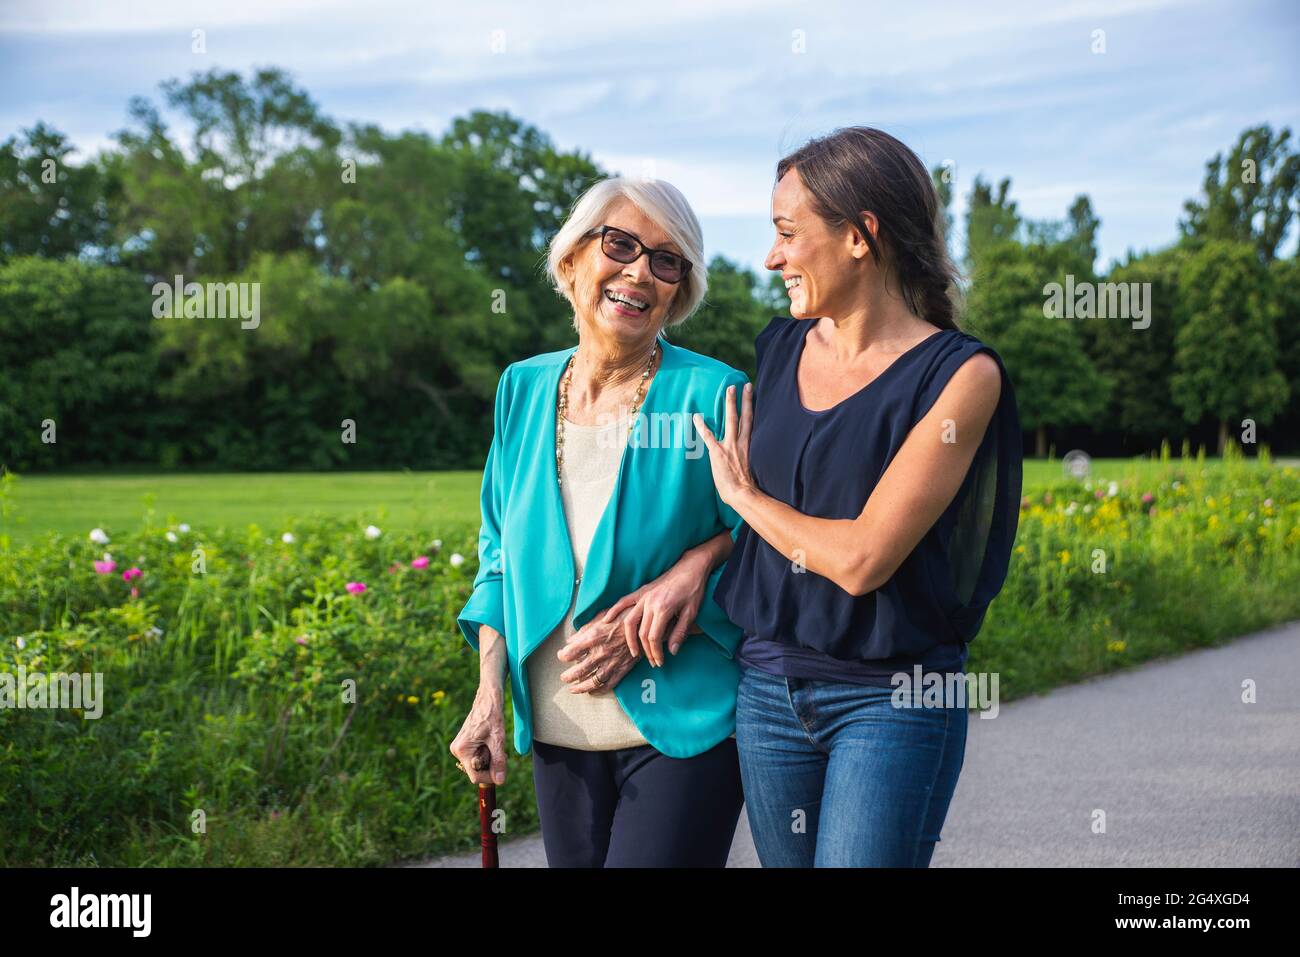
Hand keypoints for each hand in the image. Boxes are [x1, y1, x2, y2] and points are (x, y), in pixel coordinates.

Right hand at [449, 684, 507, 784]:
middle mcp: (456, 750)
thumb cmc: (492, 715)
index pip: (475, 777)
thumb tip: (500, 781)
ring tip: (494, 742)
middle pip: (476, 771)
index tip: (502, 768)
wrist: (488, 699)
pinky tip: (489, 741)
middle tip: (500, 750)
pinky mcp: (463, 745)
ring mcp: (459, 748)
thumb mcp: (498, 739)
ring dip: (489, 758)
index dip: (490, 776)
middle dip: (490, 765)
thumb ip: (498, 761)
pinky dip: (486, 753)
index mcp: (461, 750)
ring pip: (477, 765)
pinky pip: (476, 757)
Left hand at [556, 605, 639, 693]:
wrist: (645, 624)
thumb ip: (584, 630)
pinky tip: (592, 691)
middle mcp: (601, 652)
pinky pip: (608, 684)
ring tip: (573, 689)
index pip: (570, 652)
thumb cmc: (622, 617)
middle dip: (568, 676)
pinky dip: (599, 690)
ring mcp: (612, 662)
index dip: (563, 655)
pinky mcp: (622, 669)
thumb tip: (571, 640)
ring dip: (580, 687)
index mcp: (593, 637)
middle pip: (578, 670)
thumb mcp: (601, 617)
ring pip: (592, 681)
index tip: (562, 655)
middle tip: (564, 677)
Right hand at [597, 550, 711, 666]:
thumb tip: (672, 651)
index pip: (653, 637)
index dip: (655, 652)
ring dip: (630, 639)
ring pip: (630, 622)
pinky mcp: (642, 591)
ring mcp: (644, 596)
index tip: (660, 661)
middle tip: (654, 661)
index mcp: (663, 609)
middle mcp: (649, 603)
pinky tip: (607, 620)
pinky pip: (623, 602)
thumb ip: (680, 632)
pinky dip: (614, 611)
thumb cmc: (693, 589)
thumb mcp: (691, 613)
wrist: (691, 567)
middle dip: (647, 650)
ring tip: (636, 652)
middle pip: (642, 633)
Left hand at [692, 383, 754, 508]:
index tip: (752, 395)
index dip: (752, 408)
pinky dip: (702, 426)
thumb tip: (746, 457)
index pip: (751, 423)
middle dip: (744, 400)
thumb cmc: (748, 486)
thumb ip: (748, 458)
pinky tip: (696, 417)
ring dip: (730, 404)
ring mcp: (730, 446)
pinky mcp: (718, 452)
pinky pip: (708, 436)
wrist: (743, 494)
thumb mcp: (752, 469)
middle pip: (745, 416)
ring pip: (731, 420)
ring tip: (730, 390)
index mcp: (750, 446)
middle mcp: (742, 442)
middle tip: (744, 385)